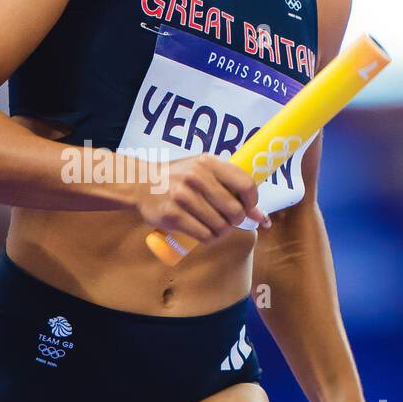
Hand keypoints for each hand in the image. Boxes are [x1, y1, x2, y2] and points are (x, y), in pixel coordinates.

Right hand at [135, 153, 270, 242]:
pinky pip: (205, 235)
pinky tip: (206, 233)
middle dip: (236, 221)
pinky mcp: (173, 216)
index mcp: (208, 163)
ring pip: (221, 227)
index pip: (246, 184)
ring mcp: (183, 197)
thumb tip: (260, 216)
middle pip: (235, 211)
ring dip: (222, 232)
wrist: (142, 183)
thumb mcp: (204, 171)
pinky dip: (210, 238)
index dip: (252, 202)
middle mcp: (196, 177)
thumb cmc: (178, 177)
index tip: (247, 207)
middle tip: (228, 220)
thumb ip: (231, 187)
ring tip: (214, 226)